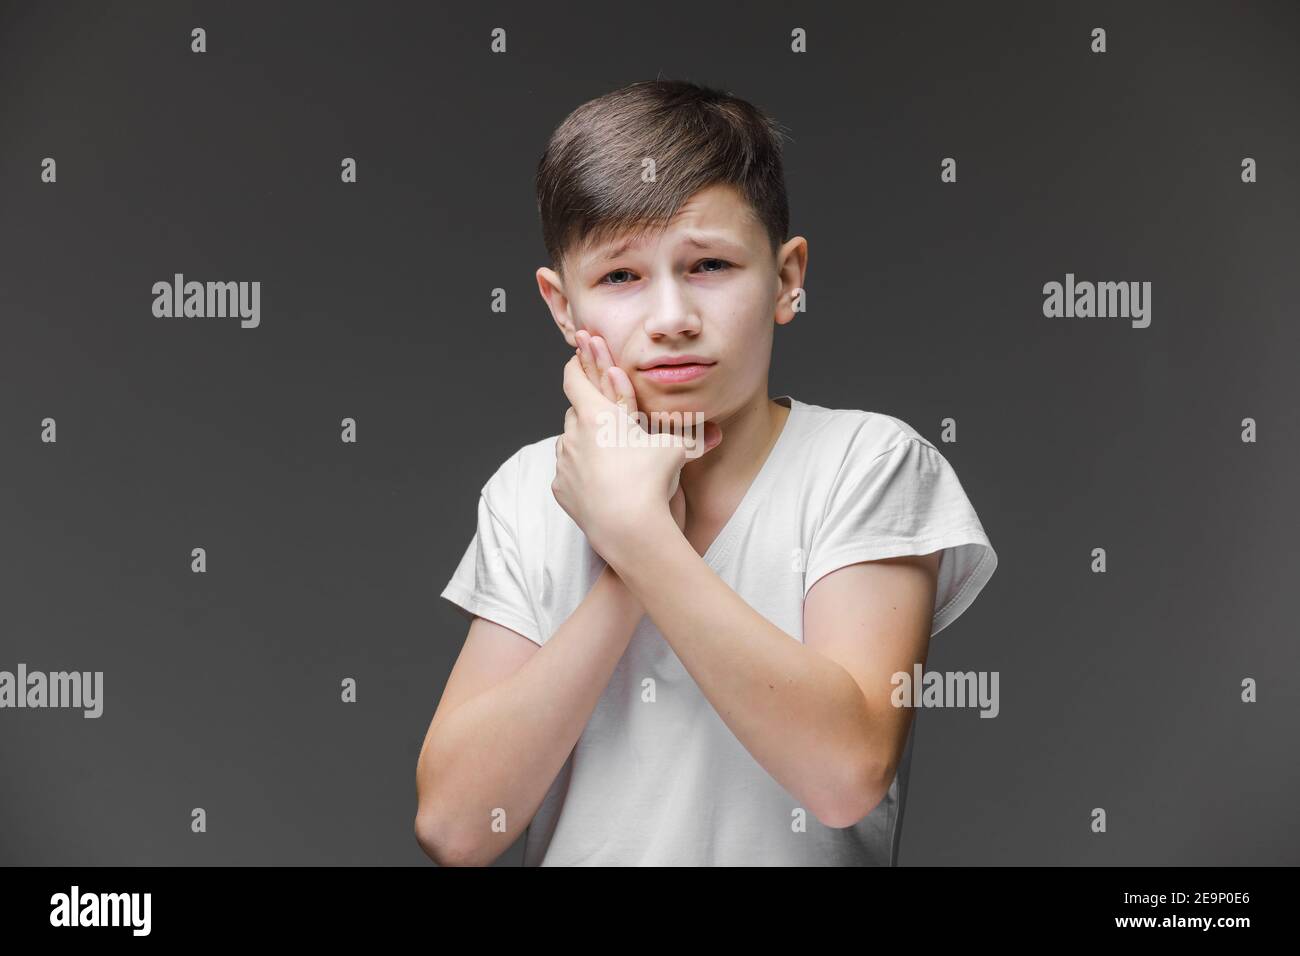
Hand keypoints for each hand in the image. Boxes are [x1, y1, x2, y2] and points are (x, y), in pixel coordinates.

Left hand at [556, 332, 719, 558]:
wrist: (628, 528)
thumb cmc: (651, 481)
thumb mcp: (674, 451)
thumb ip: (688, 438)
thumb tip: (718, 434)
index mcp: (596, 415)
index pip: (575, 380)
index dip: (576, 367)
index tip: (576, 359)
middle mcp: (572, 435)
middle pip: (574, 411)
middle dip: (588, 410)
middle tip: (605, 416)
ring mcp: (564, 463)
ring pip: (568, 442)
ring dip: (583, 441)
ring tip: (607, 453)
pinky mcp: (561, 489)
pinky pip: (567, 472)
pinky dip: (579, 471)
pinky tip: (599, 481)